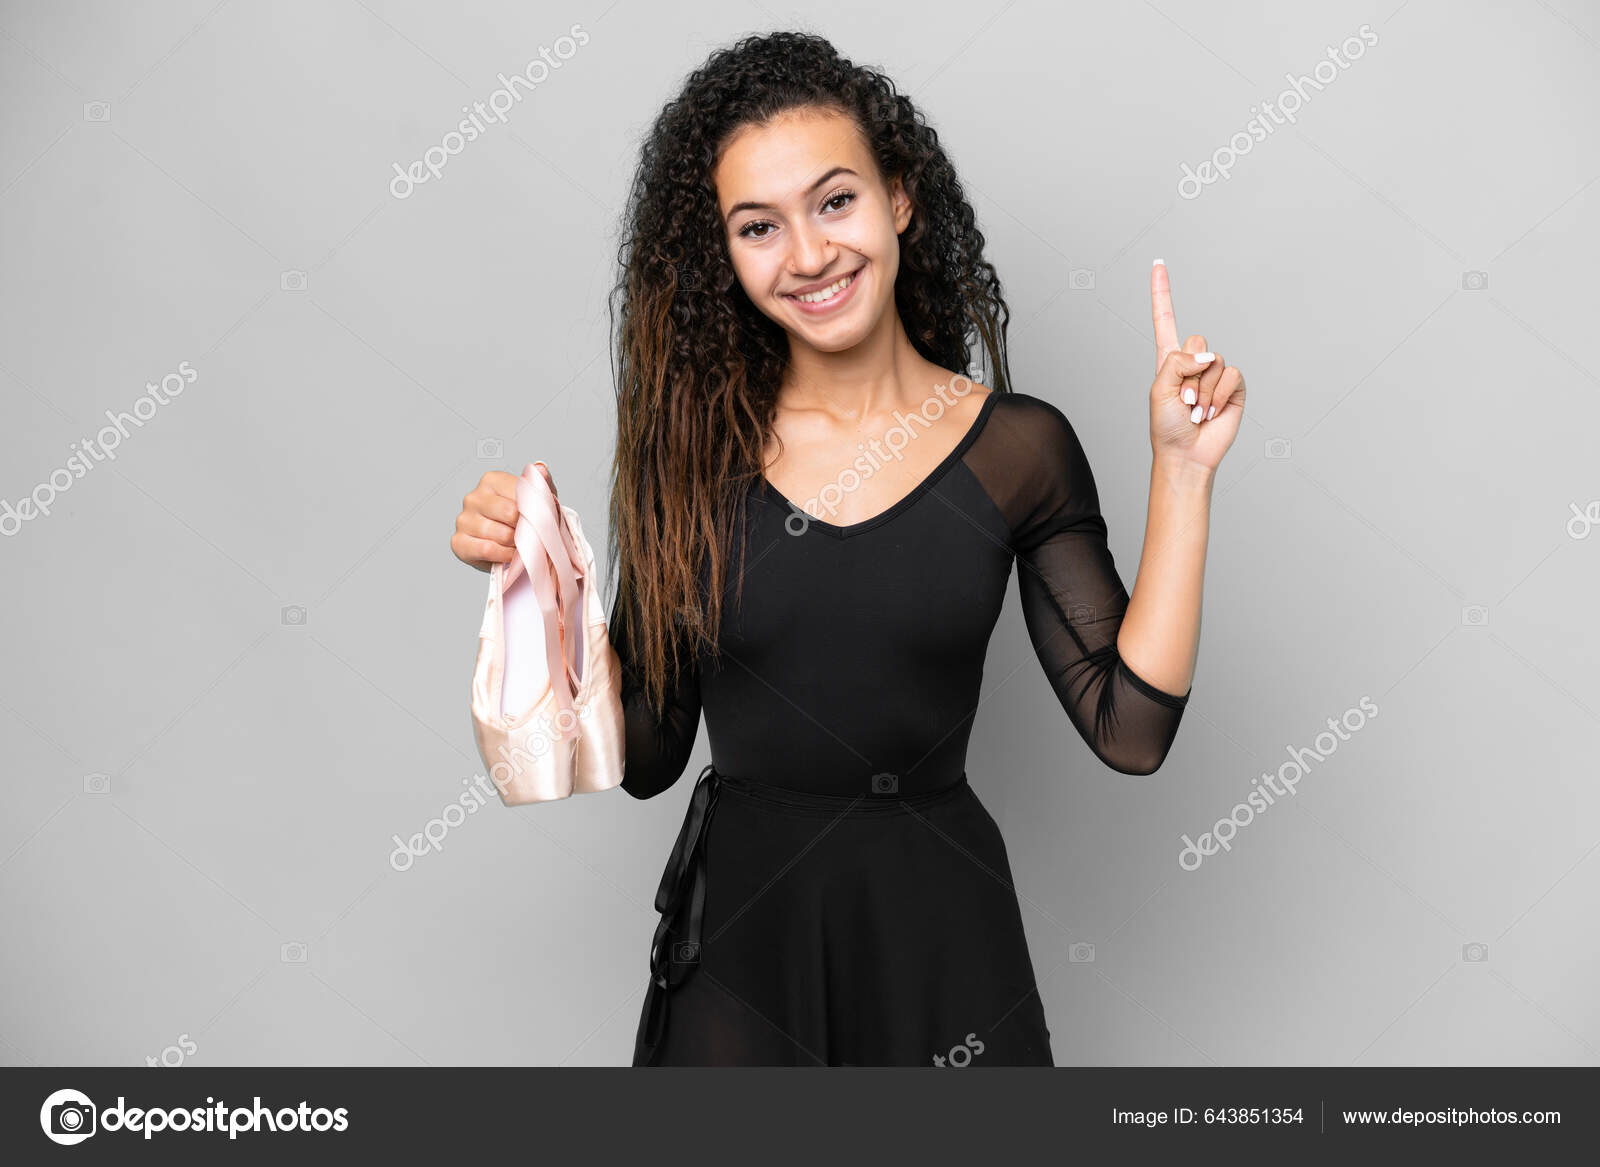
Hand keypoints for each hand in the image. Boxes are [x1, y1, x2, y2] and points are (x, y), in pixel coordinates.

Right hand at [451, 464, 556, 570]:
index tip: (539, 518)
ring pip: (500, 533)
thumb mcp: (539, 499)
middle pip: (509, 513)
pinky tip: (510, 555)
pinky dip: (503, 555)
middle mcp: (473, 497)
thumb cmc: (524, 520)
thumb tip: (540, 468)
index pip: (520, 493)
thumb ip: (541, 482)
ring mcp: (463, 519)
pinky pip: (486, 549)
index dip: (534, 510)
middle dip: (525, 528)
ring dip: (516, 544)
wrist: (512, 546)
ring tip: (521, 545)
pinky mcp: (458, 542)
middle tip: (531, 535)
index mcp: (491, 481)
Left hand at [1148, 260, 1244, 471]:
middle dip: (1188, 372)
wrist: (1186, 454)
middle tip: (1182, 400)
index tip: (1158, 263)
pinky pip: (1231, 374)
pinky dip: (1218, 394)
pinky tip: (1211, 412)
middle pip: (1196, 339)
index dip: (1161, 292)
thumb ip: (1177, 362)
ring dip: (1202, 389)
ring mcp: (1215, 373)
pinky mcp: (1234, 386)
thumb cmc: (1166, 426)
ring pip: (1214, 360)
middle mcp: (1194, 362)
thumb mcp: (1159, 389)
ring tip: (1195, 411)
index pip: (1165, 319)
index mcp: (1169, 359)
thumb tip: (1208, 356)